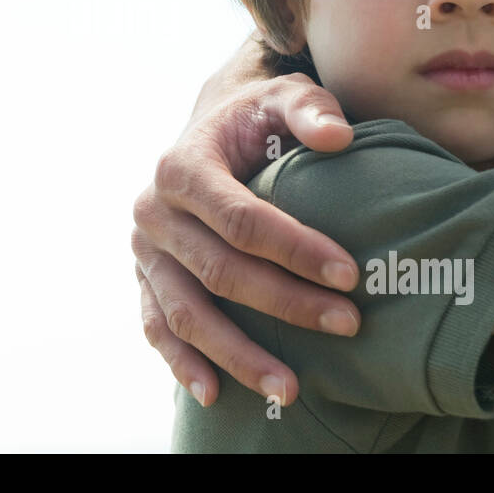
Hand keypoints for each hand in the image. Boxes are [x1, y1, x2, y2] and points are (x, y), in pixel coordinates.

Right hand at [133, 70, 360, 407]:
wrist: (209, 135)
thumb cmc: (254, 121)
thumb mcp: (282, 96)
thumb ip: (310, 108)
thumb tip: (338, 137)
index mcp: (180, 166)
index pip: (240, 218)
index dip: (295, 249)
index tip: (350, 274)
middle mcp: (152, 211)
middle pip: (219, 271)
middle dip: (284, 303)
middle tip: (347, 325)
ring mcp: (144, 252)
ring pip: (187, 313)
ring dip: (237, 355)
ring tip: (291, 390)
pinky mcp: (144, 280)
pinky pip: (158, 328)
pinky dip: (183, 364)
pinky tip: (216, 396)